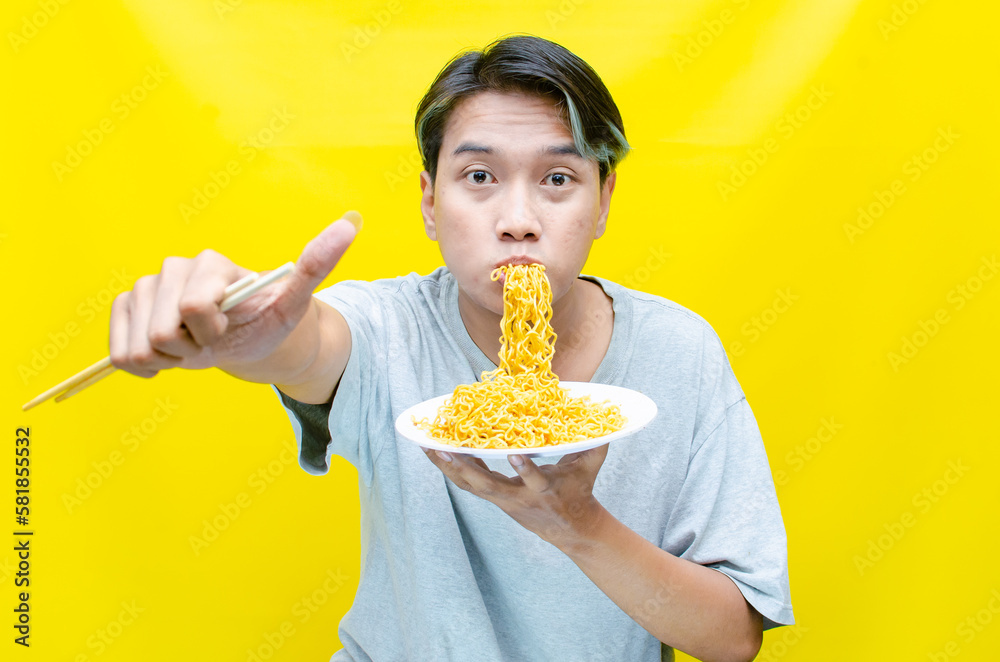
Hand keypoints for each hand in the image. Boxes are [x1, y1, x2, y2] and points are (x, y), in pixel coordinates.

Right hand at [109, 212, 359, 377]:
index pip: (193, 309)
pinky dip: (142, 365)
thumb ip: (316, 264)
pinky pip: (117, 350)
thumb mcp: (295, 301)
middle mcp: (173, 268)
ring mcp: (145, 288)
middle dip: (190, 349)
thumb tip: (352, 222)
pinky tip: (167, 359)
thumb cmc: (271, 320)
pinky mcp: (126, 308)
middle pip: (161, 332)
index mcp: (209, 263)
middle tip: (213, 341)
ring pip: (138, 344)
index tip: (229, 329)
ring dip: (169, 359)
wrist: (249, 338)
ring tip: (193, 346)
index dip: (211, 333)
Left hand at [422, 443, 609, 550]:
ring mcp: (502, 500)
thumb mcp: (589, 469)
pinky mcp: (494, 499)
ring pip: (469, 486)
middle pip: (486, 487)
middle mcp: (518, 498)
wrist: (572, 530)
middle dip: (464, 469)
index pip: (534, 480)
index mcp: (544, 490)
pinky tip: (437, 450)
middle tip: (444, 449)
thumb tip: (607, 420)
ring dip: (447, 467)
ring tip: (427, 446)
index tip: (515, 454)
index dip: (526, 469)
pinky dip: (452, 468)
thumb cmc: (580, 492)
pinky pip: (468, 484)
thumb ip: (596, 445)